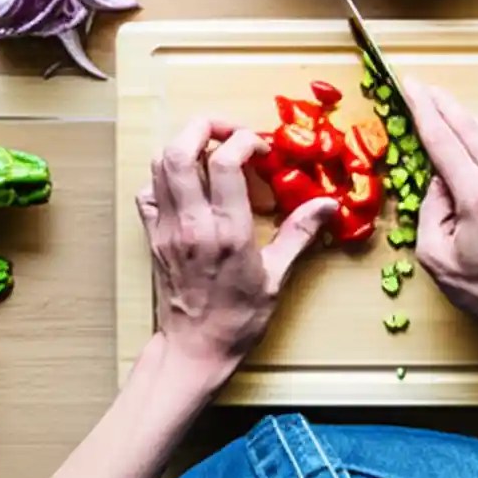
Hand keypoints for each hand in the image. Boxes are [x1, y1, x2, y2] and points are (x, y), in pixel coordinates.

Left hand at [136, 118, 336, 374]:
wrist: (194, 350)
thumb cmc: (238, 318)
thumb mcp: (277, 277)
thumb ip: (300, 234)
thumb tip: (329, 204)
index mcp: (227, 231)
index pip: (226, 161)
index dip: (245, 140)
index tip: (262, 149)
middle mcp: (191, 223)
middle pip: (181, 150)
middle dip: (205, 127)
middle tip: (230, 132)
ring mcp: (167, 228)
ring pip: (161, 164)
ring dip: (186, 146)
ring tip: (213, 151)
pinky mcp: (152, 236)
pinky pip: (149, 191)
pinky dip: (165, 176)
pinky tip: (189, 184)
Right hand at [405, 80, 477, 350]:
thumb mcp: (436, 254)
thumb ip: (431, 209)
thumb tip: (438, 179)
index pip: (443, 140)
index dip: (423, 109)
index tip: (409, 85)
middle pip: (468, 126)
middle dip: (442, 102)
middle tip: (419, 84)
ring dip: (461, 115)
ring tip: (438, 102)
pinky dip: (475, 135)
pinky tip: (462, 134)